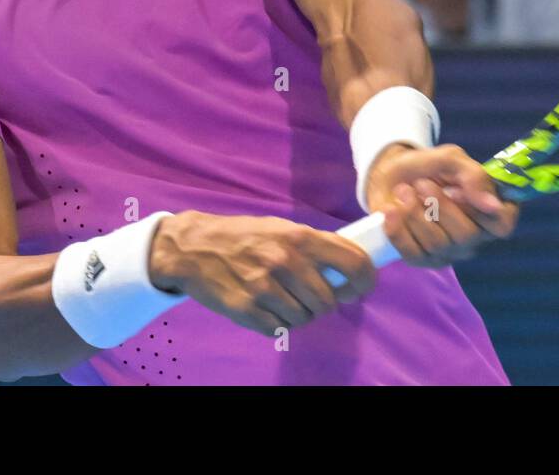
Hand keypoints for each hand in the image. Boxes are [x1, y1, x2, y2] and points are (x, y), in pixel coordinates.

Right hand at [148, 211, 376, 336]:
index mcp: (299, 237)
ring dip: (300, 314)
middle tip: (311, 295)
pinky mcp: (246, 310)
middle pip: (328, 301)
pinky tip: (267, 308)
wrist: (193, 248)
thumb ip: (315, 246)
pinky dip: (278, 323)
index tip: (363, 287)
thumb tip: (350, 269)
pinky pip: (279, 329)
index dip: (365, 279)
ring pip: (304, 318)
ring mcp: (265, 288)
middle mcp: (285, 262)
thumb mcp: (282, 229)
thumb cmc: (244, 236)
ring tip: (284, 299)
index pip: (352, 262)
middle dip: (324, 302)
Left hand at [364, 143, 519, 267]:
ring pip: (438, 244)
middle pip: (466, 235)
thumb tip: (493, 204)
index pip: (503, 224)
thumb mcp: (452, 159)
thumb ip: (474, 176)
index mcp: (489, 210)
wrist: (391, 175)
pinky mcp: (423, 260)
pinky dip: (398, 229)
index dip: (482, 211)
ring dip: (414, 212)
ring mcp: (449, 251)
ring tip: (404, 190)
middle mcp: (475, 236)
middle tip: (422, 183)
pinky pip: (413, 254)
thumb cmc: (428, 167)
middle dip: (439, 205)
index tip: (458, 190)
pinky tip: (392, 210)